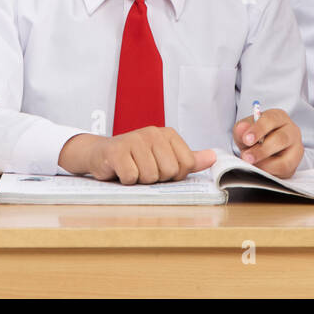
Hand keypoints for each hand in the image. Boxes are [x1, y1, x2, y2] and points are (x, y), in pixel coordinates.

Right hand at [57, 128, 215, 184]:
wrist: (101, 154)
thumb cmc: (135, 158)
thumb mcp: (163, 157)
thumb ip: (189, 159)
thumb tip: (213, 157)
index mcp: (167, 134)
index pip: (185, 165)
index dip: (174, 175)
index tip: (161, 169)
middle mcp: (152, 133)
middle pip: (168, 171)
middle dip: (156, 178)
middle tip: (143, 170)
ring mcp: (134, 139)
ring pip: (150, 176)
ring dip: (140, 180)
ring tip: (132, 169)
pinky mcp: (117, 150)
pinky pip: (132, 177)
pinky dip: (126, 180)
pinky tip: (120, 171)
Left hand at [232, 108, 303, 177]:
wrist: (263, 149)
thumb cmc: (255, 136)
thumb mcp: (245, 130)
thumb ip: (241, 129)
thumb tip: (242, 128)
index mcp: (279, 117)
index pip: (271, 120)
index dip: (258, 130)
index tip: (246, 139)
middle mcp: (291, 131)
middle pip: (281, 139)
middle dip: (261, 150)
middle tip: (246, 157)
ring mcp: (296, 149)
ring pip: (285, 160)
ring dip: (265, 164)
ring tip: (251, 165)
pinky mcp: (294, 165)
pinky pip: (284, 171)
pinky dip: (269, 172)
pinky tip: (259, 169)